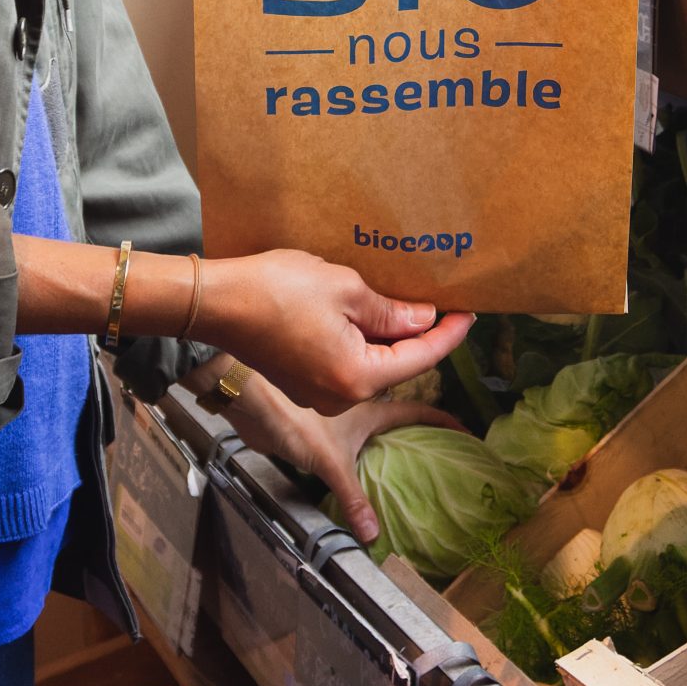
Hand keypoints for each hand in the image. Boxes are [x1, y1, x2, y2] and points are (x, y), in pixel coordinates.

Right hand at [192, 250, 474, 414]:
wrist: (217, 302)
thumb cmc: (278, 290)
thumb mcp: (347, 289)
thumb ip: (391, 311)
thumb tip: (423, 320)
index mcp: (358, 377)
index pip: (421, 357)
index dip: (449, 334)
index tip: (469, 313)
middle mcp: (341, 396)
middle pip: (396, 366)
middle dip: (418, 335)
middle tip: (441, 302)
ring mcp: (318, 393)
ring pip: (370, 365)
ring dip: (388, 338)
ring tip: (404, 302)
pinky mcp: (301, 382)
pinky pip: (345, 364)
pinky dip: (361, 342)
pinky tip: (365, 314)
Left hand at [215, 371, 460, 544]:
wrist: (254, 406)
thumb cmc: (295, 421)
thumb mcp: (331, 462)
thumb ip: (352, 497)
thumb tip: (372, 534)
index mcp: (374, 411)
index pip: (421, 412)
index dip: (445, 420)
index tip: (467, 432)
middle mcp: (363, 414)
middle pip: (403, 423)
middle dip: (425, 437)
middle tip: (447, 460)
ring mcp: (343, 424)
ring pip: (379, 436)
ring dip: (396, 449)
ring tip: (417, 475)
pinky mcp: (324, 436)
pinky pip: (356, 450)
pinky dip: (366, 464)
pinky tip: (368, 486)